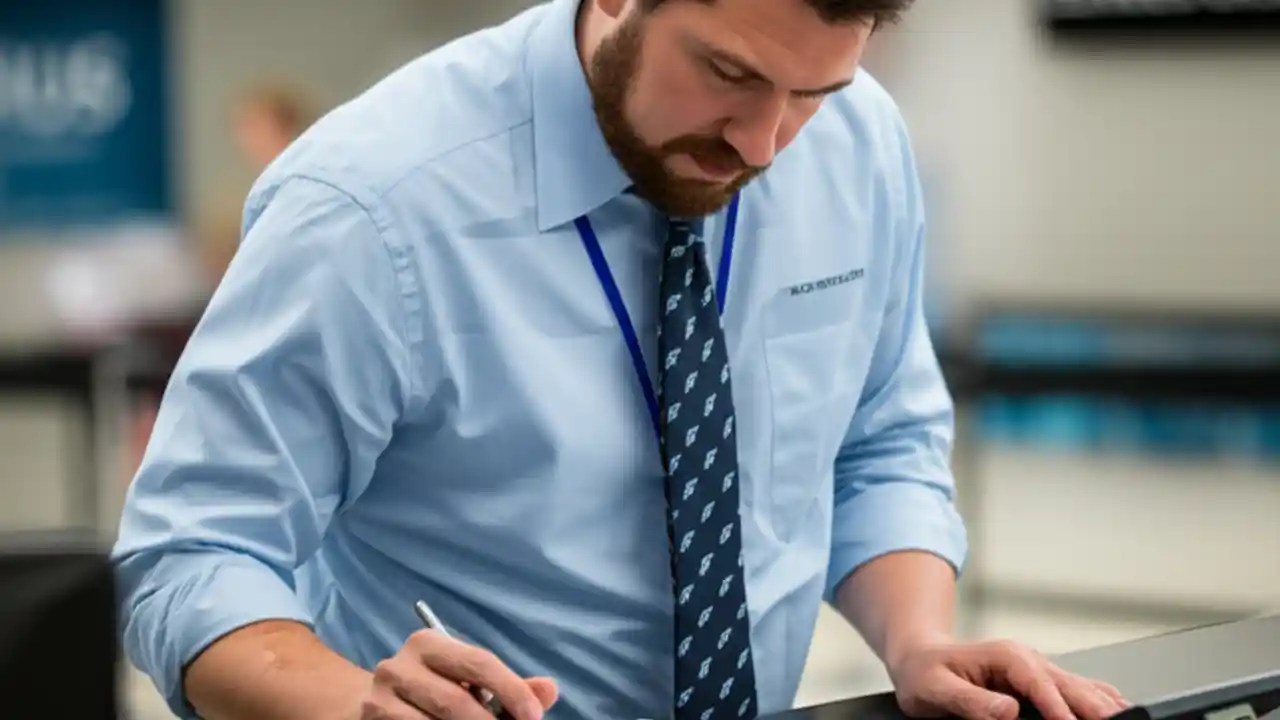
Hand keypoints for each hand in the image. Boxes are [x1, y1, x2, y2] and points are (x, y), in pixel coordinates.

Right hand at [359, 629, 557, 719]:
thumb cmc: (434, 690)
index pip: (479, 663)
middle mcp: (398, 666)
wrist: (373, 704)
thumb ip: (510, 687)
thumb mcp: (470, 681)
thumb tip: (549, 690)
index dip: (512, 691)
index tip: (534, 717)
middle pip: (456, 701)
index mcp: (428, 643)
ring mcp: (379, 699)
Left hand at [887, 638, 1128, 719]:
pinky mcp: (1041, 682)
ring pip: (1084, 688)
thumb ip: (971, 700)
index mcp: (1007, 657)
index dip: (1061, 712)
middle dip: (1096, 710)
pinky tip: (1118, 712)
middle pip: (1075, 687)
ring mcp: (1038, 669)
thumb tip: (1007, 710)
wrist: (919, 656)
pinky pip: (1079, 690)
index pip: (1042, 686)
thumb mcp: (935, 687)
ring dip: (1104, 707)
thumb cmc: (923, 671)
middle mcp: (1029, 660)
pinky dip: (1100, 702)